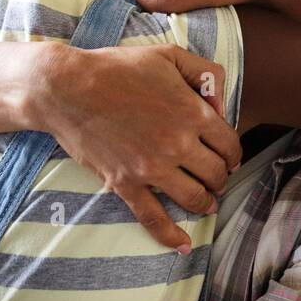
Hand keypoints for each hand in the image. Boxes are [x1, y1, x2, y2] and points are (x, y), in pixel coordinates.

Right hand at [32, 43, 241, 251]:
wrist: (67, 88)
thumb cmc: (118, 67)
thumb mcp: (170, 55)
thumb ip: (207, 74)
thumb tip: (222, 107)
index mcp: (193, 113)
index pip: (230, 145)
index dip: (233, 154)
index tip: (228, 157)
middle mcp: (178, 144)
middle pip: (216, 174)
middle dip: (220, 178)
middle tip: (216, 178)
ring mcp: (152, 167)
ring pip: (194, 198)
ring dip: (205, 202)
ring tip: (206, 202)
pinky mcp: (126, 183)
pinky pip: (153, 218)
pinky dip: (170, 235)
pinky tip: (184, 245)